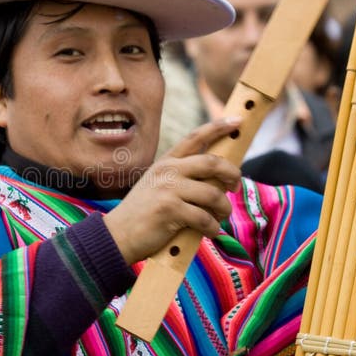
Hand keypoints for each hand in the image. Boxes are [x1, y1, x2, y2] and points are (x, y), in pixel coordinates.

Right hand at [104, 119, 241, 264]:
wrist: (118, 235)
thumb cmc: (143, 214)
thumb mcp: (158, 185)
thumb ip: (181, 178)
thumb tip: (218, 180)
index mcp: (166, 162)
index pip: (195, 137)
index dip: (218, 127)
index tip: (237, 120)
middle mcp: (167, 171)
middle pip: (212, 163)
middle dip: (232, 173)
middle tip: (235, 186)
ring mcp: (168, 189)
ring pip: (213, 194)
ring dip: (224, 208)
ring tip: (221, 217)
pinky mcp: (170, 210)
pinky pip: (204, 218)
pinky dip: (212, 228)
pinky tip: (210, 231)